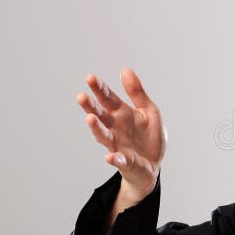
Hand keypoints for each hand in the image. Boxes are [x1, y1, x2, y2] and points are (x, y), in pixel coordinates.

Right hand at [76, 68, 165, 194]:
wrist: (153, 163)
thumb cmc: (149, 136)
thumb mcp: (148, 111)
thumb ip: (137, 93)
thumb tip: (125, 70)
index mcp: (122, 114)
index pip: (108, 99)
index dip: (100, 89)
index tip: (90, 77)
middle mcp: (116, 128)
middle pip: (101, 115)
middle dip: (91, 106)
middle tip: (81, 96)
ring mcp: (118, 144)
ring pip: (104, 136)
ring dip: (96, 128)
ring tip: (90, 119)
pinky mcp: (126, 161)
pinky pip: (119, 160)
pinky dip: (114, 159)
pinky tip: (109, 157)